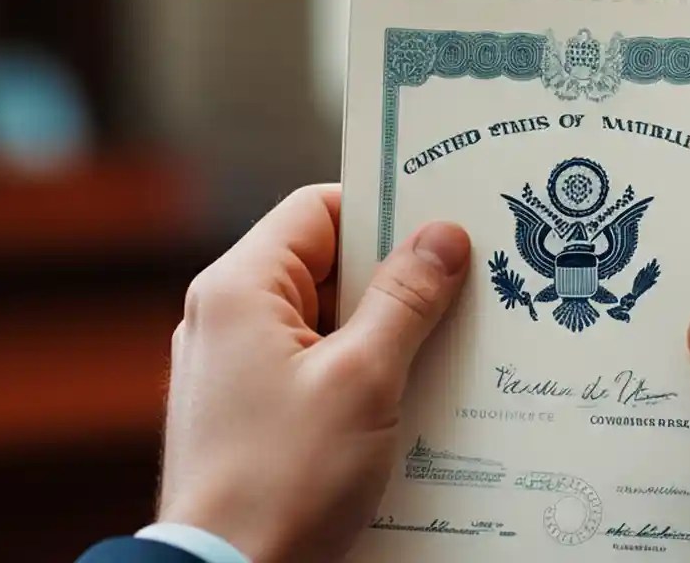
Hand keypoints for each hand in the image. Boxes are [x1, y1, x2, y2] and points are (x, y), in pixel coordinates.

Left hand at [157, 185, 469, 562]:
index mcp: (239, 288)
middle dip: (396, 278)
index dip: (384, 212)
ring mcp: (236, 366)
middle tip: (462, 288)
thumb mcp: (363, 378)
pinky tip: (409, 392)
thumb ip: (406, 299)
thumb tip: (443, 237)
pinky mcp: (251, 409)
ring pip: (326, 318)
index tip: (444, 228)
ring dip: (385, 329)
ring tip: (445, 346)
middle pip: (326, 263)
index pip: (319, 208)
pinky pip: (316, 363)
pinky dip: (362, 368)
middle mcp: (227, 316)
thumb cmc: (283, 480)